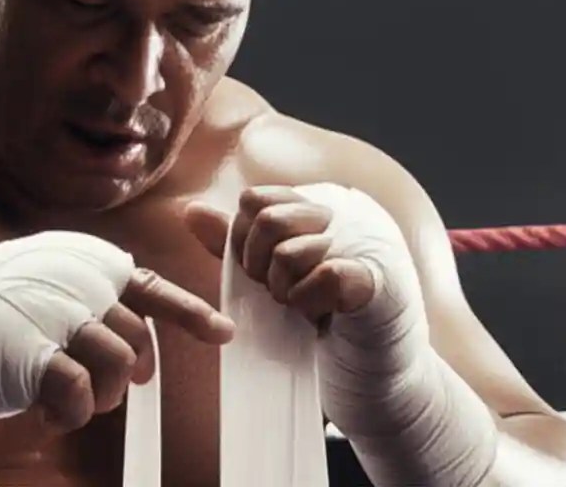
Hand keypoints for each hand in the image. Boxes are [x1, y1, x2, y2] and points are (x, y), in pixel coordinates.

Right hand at [35, 264, 234, 431]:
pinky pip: (78, 388)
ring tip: (63, 403)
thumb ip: (93, 308)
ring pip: (118, 362)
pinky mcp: (33, 349)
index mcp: (84, 263)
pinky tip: (47, 413)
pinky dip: (70, 411)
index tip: (225, 333)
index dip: (190, 312)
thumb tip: (142, 363)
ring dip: (99, 395)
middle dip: (124, 374)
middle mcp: (77, 281)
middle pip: (136, 336)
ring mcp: (56, 312)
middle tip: (95, 391)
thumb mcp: (45, 290)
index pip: (150, 287)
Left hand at [184, 186, 376, 325]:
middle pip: (267, 220)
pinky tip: (322, 314)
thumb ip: (232, 242)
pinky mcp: (373, 278)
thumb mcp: (266, 273)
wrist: (365, 367)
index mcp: (306, 208)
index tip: (257, 269)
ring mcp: (358, 244)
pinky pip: (324, 277)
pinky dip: (311, 304)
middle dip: (259, 267)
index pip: (253, 199)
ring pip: (289, 253)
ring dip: (286, 290)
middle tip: (280, 290)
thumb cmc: (313, 312)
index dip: (242, 239)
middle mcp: (336, 216)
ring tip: (303, 304)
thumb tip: (191, 210)